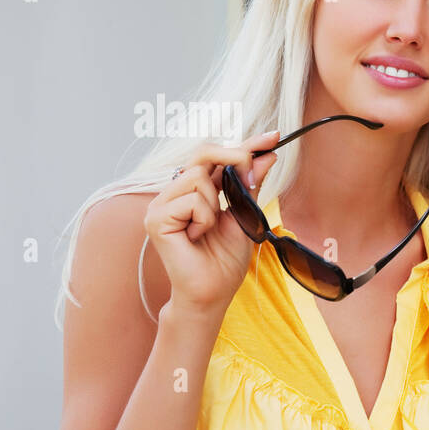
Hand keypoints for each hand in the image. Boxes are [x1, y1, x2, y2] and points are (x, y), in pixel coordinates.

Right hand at [144, 130, 280, 316]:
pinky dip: (204, 219)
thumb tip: (266, 156)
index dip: (244, 144)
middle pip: (202, 154)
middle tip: (253, 166)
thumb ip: (250, 185)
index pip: (216, 158)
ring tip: (207, 230)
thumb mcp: (245, 216)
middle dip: (233, 155)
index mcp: (194, 191)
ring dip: (214, 205)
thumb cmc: (224, 261)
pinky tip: (196, 238)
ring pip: (197, 177)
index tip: (273, 136)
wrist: (212, 293)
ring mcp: (161, 204)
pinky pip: (191, 201)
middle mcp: (174, 193)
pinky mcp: (155, 218)